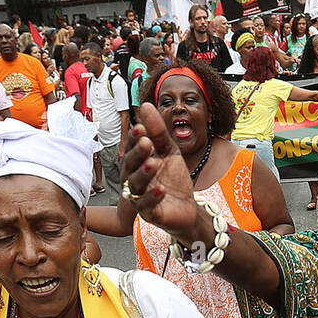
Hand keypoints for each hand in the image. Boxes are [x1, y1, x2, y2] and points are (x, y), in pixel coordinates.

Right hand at [120, 103, 205, 238]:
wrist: (186, 207)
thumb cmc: (173, 179)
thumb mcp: (169, 152)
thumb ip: (159, 131)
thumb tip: (145, 105)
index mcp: (138, 161)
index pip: (133, 147)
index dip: (135, 138)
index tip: (141, 127)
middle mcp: (134, 177)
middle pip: (131, 164)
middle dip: (138, 153)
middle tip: (146, 142)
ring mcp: (139, 195)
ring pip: (136, 183)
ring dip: (144, 173)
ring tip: (153, 163)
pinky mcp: (149, 212)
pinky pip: (146, 204)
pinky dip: (152, 197)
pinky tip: (161, 189)